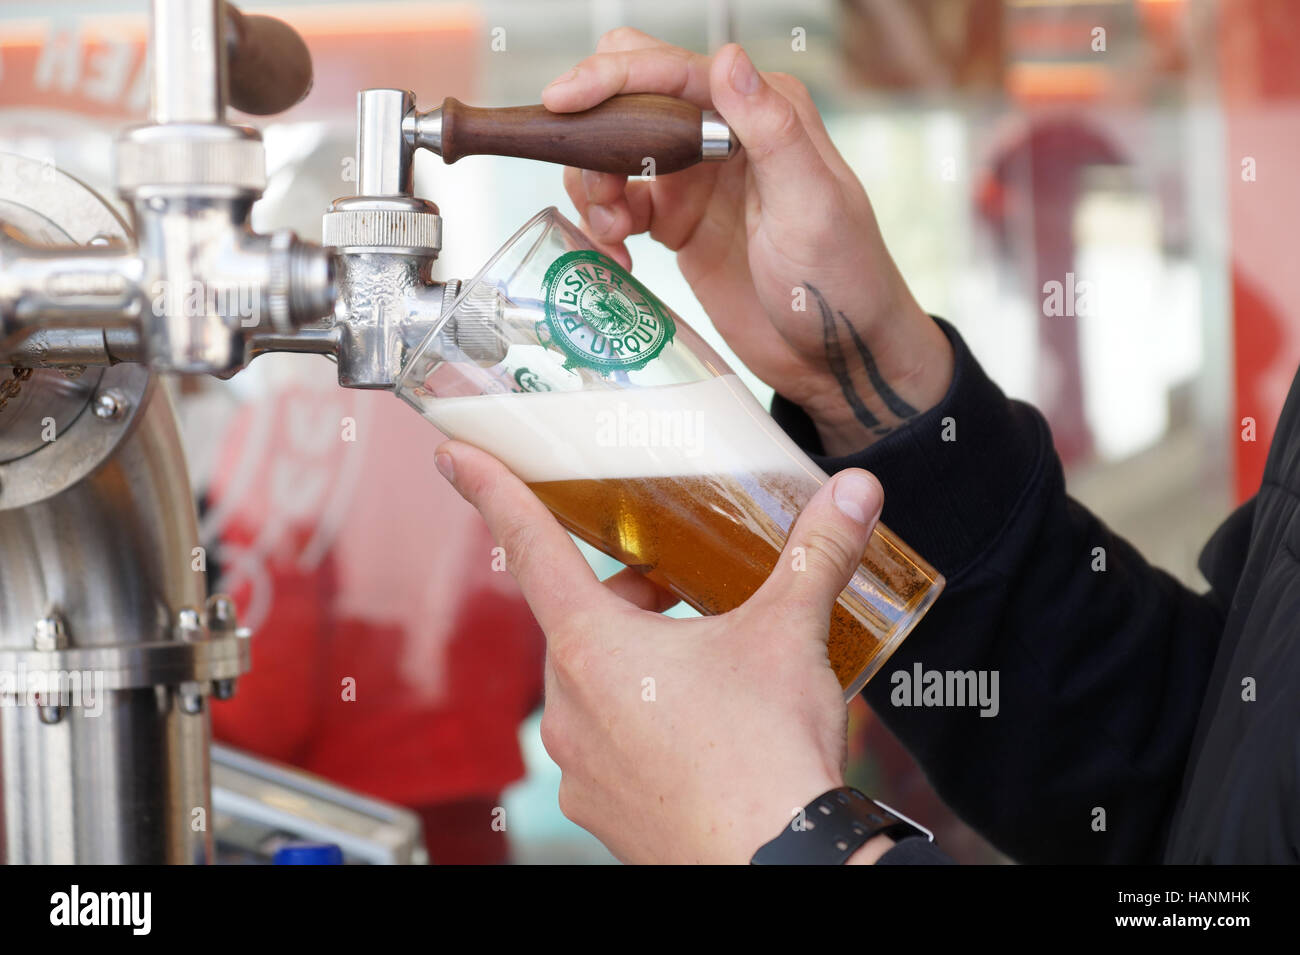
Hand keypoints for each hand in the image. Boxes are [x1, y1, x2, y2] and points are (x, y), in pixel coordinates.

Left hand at [435, 438, 894, 863]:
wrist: (777, 863)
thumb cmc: (765, 753)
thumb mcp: (791, 633)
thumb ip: (818, 552)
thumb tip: (854, 492)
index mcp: (593, 646)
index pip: (529, 545)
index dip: (493, 492)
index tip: (457, 460)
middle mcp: (568, 706)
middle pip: (580, 620)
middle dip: (630, 599)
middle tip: (688, 595)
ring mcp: (579, 766)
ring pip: (593, 686)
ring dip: (636, 664)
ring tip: (705, 671)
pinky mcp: (600, 812)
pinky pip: (606, 747)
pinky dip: (640, 726)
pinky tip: (695, 735)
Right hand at [545, 29, 953, 454]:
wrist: (836, 357)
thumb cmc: (843, 280)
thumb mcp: (811, 205)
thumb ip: (771, 130)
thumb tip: (728, 58)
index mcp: (761, 110)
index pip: (671, 70)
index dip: (609, 77)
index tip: (562, 100)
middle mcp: (722, 132)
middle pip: (630, 100)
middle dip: (594, 133)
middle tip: (592, 187)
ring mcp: (696, 178)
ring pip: (614, 154)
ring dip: (594, 188)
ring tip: (614, 232)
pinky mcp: (677, 222)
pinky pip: (619, 205)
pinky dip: (604, 225)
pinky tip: (619, 255)